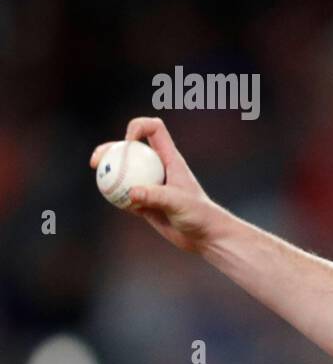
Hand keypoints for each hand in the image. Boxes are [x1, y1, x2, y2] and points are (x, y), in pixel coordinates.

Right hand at [89, 117, 221, 253]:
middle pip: (131, 149)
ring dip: (108, 170)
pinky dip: (114, 193)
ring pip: (124, 171)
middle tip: (98, 161)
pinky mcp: (145, 201)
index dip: (138, 127)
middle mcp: (159, 168)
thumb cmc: (200, 215)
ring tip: (97, 174)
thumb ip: (156, 196)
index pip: (154, 130)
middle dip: (111, 148)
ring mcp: (151, 184)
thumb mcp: (178, 203)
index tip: (127, 143)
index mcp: (171, 159)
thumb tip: (131, 192)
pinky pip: (124, 193)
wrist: (205, 236)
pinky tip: (109, 197)